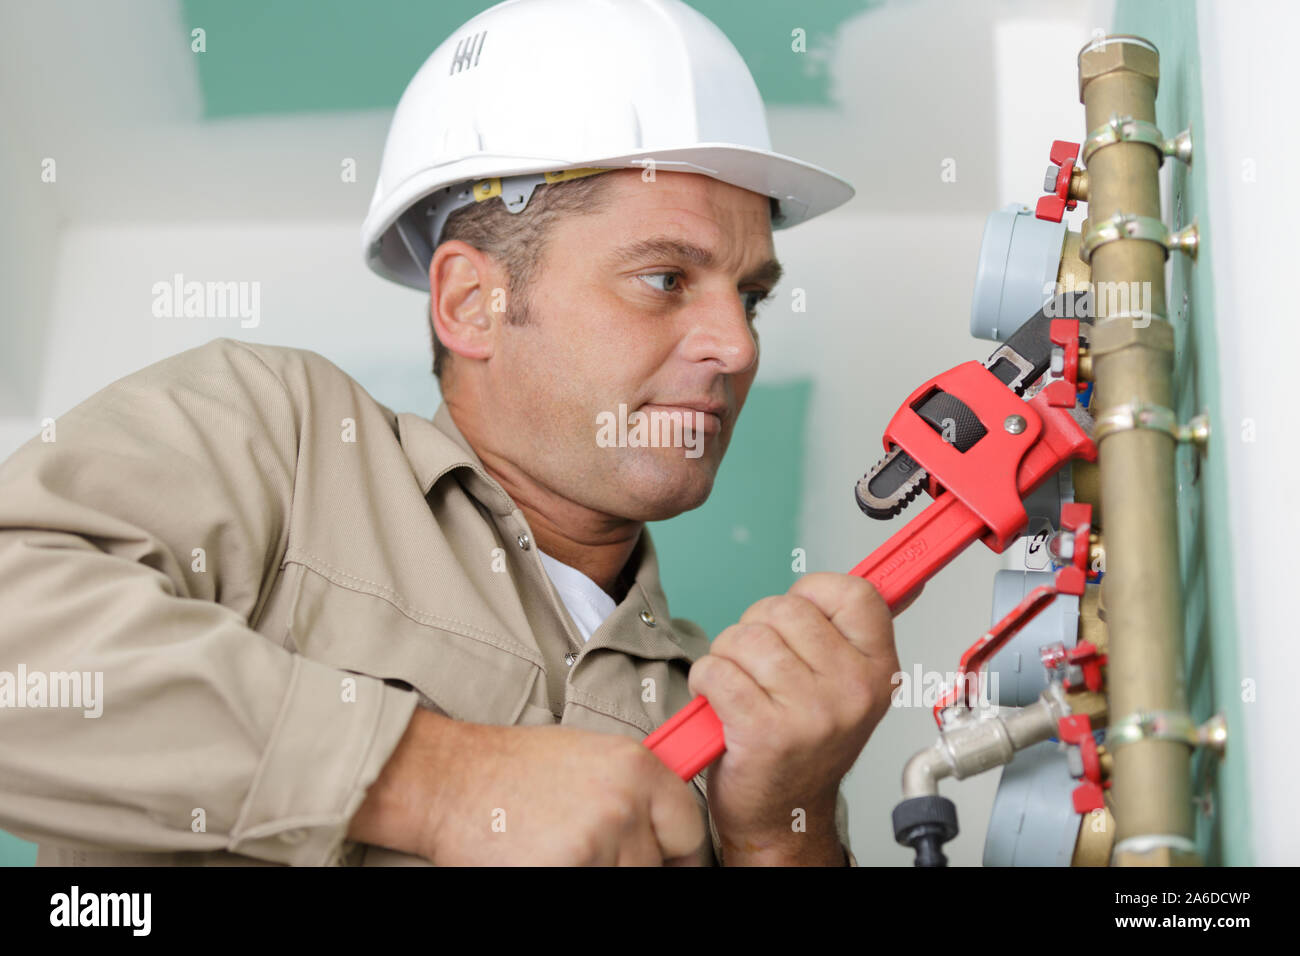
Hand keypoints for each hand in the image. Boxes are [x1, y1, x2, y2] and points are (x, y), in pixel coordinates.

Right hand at [350, 708, 706, 864]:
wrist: (451, 779)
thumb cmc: (512, 770)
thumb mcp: (591, 759)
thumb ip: (634, 790)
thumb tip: (668, 833)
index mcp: (638, 765)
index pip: (690, 829)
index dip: (678, 854)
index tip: (669, 863)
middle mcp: (625, 799)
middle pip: (657, 865)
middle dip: (630, 865)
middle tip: (593, 852)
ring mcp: (598, 836)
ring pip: (626, 879)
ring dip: (599, 873)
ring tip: (561, 848)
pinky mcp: (570, 867)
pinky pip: (592, 885)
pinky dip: (571, 878)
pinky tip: (546, 858)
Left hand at [687, 573, 899, 863]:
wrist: (784, 816)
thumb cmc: (804, 745)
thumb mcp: (847, 686)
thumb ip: (852, 631)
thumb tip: (896, 577)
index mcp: (878, 670)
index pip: (854, 592)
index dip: (812, 594)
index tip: (799, 617)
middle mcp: (852, 690)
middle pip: (784, 609)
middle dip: (756, 628)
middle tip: (760, 665)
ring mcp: (812, 713)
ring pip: (745, 637)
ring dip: (727, 656)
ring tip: (741, 686)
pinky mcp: (766, 732)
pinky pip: (717, 670)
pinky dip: (706, 679)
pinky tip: (720, 700)